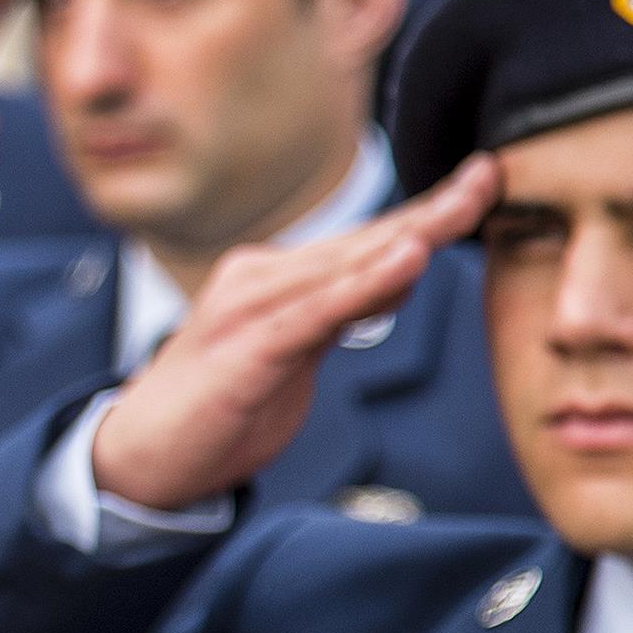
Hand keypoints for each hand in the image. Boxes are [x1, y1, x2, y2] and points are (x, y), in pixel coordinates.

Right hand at [93, 157, 500, 510]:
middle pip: (364, 240)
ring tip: (465, 202)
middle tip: (491, 175)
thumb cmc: (218, 406)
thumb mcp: (295, 353)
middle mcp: (261, 276)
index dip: (426, 212)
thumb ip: (343, 310)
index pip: (365, 239)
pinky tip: (408, 260)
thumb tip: (405, 269)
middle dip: (434, 210)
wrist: (141, 457)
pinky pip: (318, 311)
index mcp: (275, 276)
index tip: (484, 182)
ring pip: (347, 264)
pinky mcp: (248, 348)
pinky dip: (366, 284)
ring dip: (412, 233)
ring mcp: (250, 308)